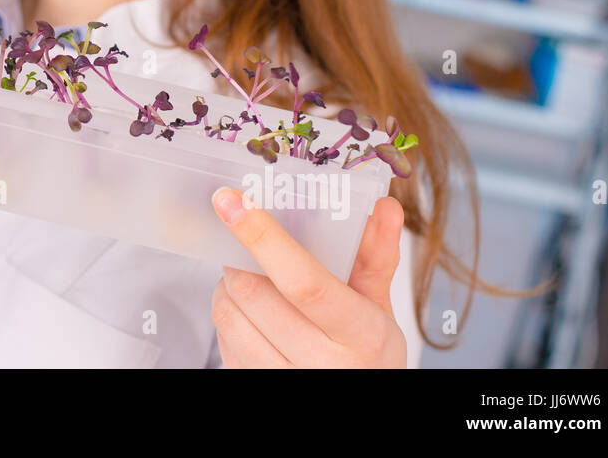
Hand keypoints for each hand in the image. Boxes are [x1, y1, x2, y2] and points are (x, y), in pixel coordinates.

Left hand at [209, 187, 406, 367]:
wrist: (357, 405)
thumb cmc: (366, 353)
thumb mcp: (377, 309)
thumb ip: (375, 255)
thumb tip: (385, 205)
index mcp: (360, 336)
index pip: (304, 281)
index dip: (263, 237)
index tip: (233, 201)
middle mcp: (321, 364)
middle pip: (253, 292)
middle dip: (238, 257)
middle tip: (245, 245)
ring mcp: (283, 380)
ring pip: (228, 313)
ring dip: (228, 285)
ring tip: (248, 278)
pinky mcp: (252, 384)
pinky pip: (222, 339)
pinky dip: (228, 314)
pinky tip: (249, 312)